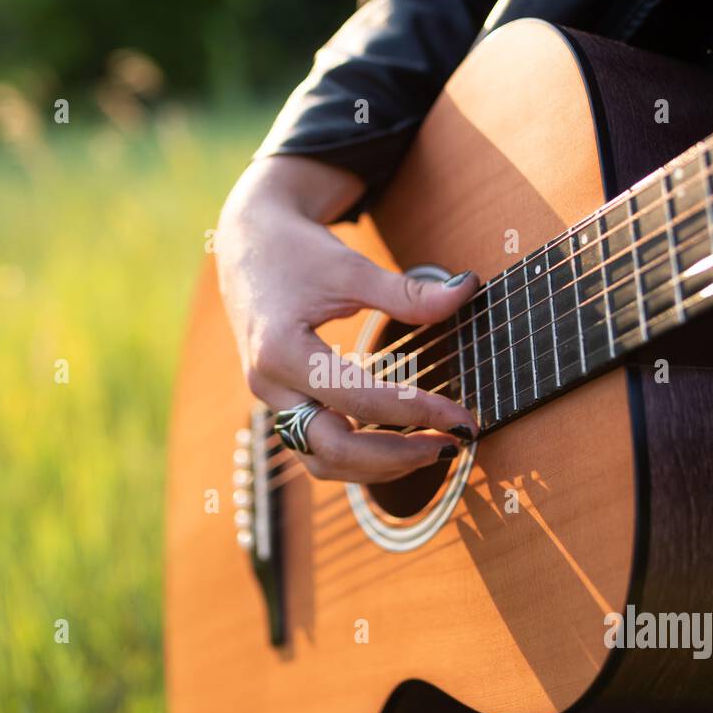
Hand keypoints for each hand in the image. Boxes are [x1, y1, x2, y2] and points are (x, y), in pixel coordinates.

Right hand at [215, 156, 480, 482]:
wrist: (247, 246)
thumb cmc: (295, 252)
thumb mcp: (351, 267)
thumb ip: (406, 292)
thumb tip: (465, 292)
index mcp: (281, 351)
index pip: (358, 400)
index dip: (417, 412)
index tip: (462, 417)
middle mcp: (270, 386)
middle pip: (334, 449)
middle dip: (398, 455)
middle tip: (452, 444)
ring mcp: (272, 400)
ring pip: (322, 461)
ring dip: (379, 466)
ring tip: (432, 449)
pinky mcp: (281, 404)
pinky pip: (317, 449)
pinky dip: (360, 457)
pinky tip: (400, 444)